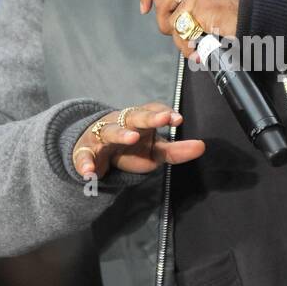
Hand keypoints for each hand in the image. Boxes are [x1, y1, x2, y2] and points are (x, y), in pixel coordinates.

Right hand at [71, 101, 204, 179]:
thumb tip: (202, 146)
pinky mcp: (85, 153)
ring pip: (109, 131)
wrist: (91, 149)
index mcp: (138, 119)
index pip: (152, 110)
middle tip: (163, 119)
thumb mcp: (153, 150)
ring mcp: (102, 136)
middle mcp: (121, 123)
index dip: (164, 114)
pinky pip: (84, 157)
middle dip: (148, 117)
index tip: (178, 119)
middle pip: (133, 116)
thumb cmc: (129, 147)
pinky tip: (90, 174)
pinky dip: (85, 165)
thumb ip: (176, 150)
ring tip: (132, 138)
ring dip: (120, 134)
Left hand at [138, 0, 240, 58]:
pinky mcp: (205, 6)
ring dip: (178, 36)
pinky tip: (197, 49)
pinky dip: (187, 46)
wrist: (260, 10)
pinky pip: (184, 32)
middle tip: (174, 30)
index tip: (145, 6)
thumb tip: (159, 3)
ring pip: (172, 19)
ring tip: (190, 41)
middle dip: (164, 21)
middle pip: (162, 0)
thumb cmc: (235, 1)